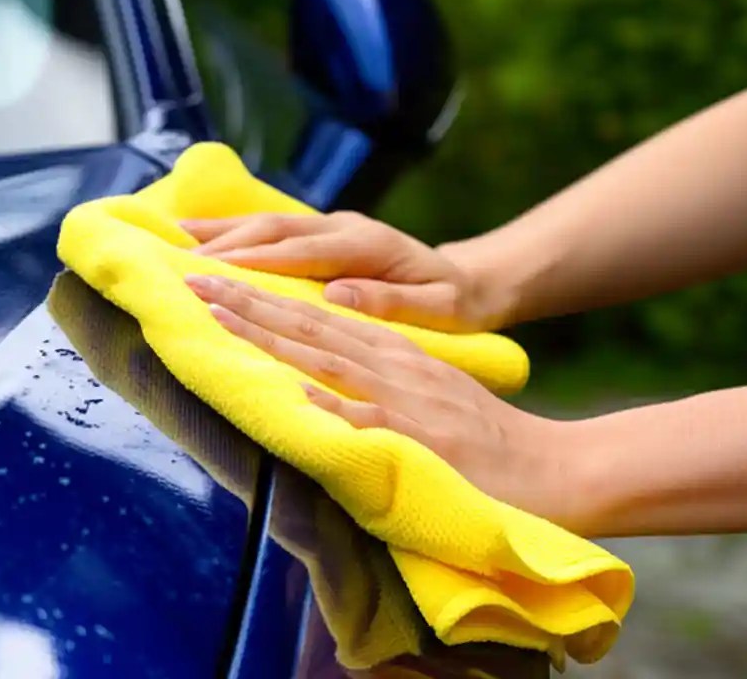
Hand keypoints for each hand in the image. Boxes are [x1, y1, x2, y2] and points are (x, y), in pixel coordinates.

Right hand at [181, 211, 508, 331]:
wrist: (468, 281)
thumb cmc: (454, 304)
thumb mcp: (441, 310)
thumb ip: (393, 302)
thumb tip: (339, 295)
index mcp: (372, 246)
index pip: (305, 252)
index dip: (259, 261)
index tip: (218, 271)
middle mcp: (347, 227)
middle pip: (277, 230)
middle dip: (227, 244)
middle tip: (182, 261)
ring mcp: (333, 225)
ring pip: (268, 223)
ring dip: (222, 230)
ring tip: (173, 238)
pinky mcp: (323, 232)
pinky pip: (272, 228)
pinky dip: (233, 230)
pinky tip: (197, 233)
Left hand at [183, 274, 574, 521]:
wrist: (553, 467)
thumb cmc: (485, 441)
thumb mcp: (427, 395)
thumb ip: (378, 383)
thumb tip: (320, 383)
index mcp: (393, 355)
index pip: (316, 318)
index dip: (262, 300)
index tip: (215, 285)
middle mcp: (392, 366)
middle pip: (308, 325)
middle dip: (246, 302)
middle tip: (192, 280)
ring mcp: (404, 399)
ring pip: (325, 356)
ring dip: (268, 334)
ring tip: (219, 314)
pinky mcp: (420, 437)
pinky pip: (366, 417)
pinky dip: (328, 400)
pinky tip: (291, 388)